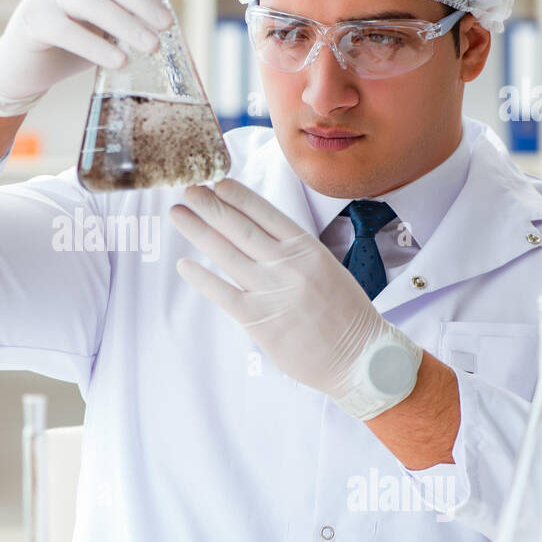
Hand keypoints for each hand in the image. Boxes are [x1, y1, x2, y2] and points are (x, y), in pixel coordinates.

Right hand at [0, 0, 176, 116]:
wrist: (27, 67)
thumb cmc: (73, 36)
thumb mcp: (108, 14)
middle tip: (166, 24)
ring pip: (91, 4)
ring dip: (126, 26)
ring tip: (152, 46)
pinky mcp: (34, 22)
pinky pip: (68, 31)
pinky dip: (96, 47)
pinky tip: (120, 61)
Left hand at [167, 178, 420, 412]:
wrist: (362, 358)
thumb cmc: (346, 315)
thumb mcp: (327, 269)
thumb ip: (295, 253)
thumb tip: (259, 237)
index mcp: (308, 249)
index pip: (266, 213)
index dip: (239, 196)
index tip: (219, 182)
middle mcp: (288, 264)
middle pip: (240, 227)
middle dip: (211, 205)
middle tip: (190, 190)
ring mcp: (272, 291)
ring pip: (226, 253)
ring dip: (198, 230)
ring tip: (179, 215)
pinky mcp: (259, 320)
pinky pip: (223, 293)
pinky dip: (201, 277)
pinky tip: (184, 265)